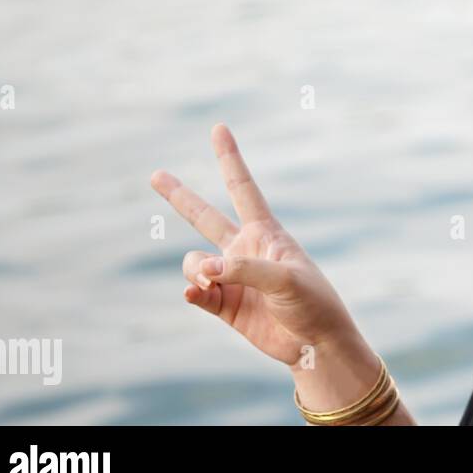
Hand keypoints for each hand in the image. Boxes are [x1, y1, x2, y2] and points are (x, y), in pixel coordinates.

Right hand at [150, 123, 360, 365]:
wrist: (317, 344)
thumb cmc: (313, 303)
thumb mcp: (285, 278)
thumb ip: (243, 269)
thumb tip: (202, 270)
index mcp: (266, 233)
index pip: (242, 188)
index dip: (229, 158)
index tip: (219, 128)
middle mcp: (244, 250)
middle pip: (204, 216)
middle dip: (180, 196)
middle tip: (155, 174)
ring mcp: (232, 278)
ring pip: (194, 262)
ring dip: (197, 270)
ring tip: (214, 282)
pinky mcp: (224, 305)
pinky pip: (195, 292)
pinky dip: (193, 292)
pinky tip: (197, 293)